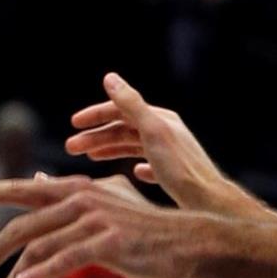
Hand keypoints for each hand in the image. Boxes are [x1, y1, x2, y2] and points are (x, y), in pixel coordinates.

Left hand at [0, 173, 204, 277]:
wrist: (187, 240)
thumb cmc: (144, 226)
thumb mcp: (107, 201)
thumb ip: (69, 193)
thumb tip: (37, 180)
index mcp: (78, 190)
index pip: (24, 190)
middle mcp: (83, 200)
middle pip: (22, 225)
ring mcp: (96, 220)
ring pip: (38, 248)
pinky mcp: (108, 242)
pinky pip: (64, 260)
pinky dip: (39, 274)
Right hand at [63, 72, 244, 213]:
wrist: (206, 200)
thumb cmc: (178, 167)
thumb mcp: (151, 132)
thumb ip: (131, 104)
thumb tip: (110, 77)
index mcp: (162, 120)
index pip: (123, 109)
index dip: (97, 114)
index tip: (73, 124)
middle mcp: (168, 132)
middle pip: (124, 129)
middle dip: (96, 135)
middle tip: (70, 147)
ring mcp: (171, 153)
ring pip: (134, 146)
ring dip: (109, 149)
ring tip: (87, 159)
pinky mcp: (174, 174)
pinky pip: (151, 165)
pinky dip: (137, 166)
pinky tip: (133, 173)